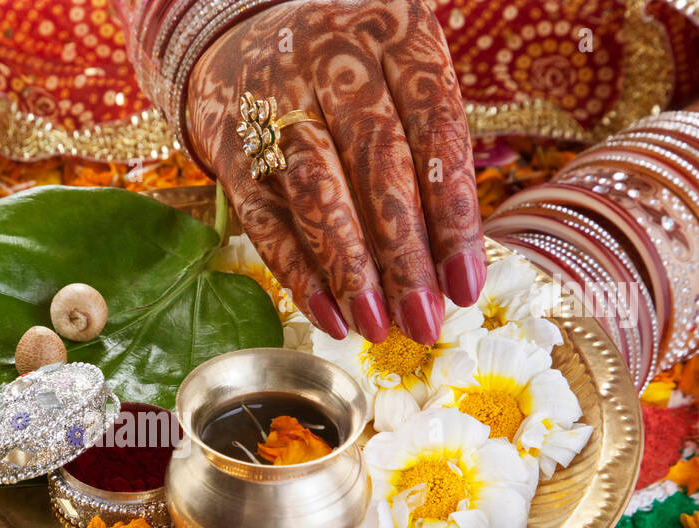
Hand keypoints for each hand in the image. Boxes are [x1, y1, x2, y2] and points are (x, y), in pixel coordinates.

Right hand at [186, 0, 484, 343]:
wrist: (241, 39)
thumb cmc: (351, 75)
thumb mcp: (403, 77)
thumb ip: (432, 153)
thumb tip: (453, 272)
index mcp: (395, 29)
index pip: (436, 129)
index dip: (453, 216)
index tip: (466, 286)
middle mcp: (334, 55)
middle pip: (376, 163)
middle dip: (404, 255)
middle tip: (425, 321)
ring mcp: (276, 99)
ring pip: (317, 191)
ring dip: (349, 269)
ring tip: (376, 326)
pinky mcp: (232, 145)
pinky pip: (266, 217)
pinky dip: (298, 273)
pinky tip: (330, 316)